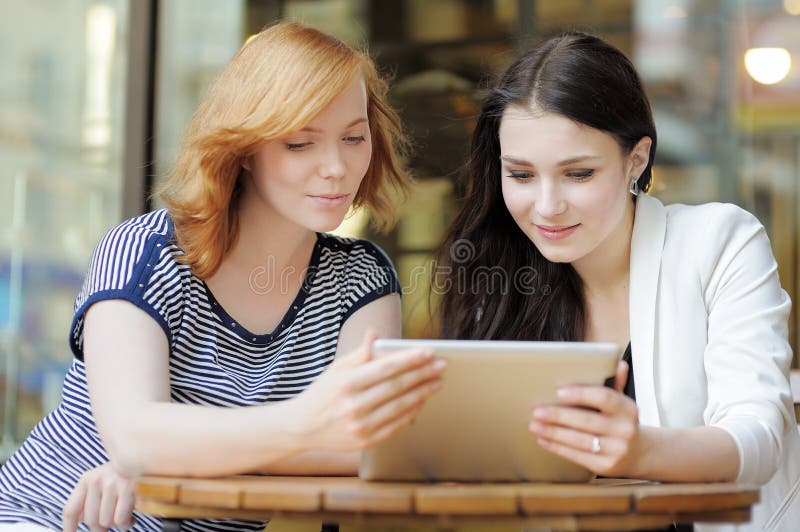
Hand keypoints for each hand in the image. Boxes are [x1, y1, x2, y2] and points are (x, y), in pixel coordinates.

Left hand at [63, 462, 135, 531]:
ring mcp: (112, 484)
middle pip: (90, 520)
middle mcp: (96, 480)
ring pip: (106, 522)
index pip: (71, 510)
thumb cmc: (122, 475)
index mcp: (86, 480)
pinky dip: (126, 523)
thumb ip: (88, 499)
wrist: (144, 456)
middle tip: (111, 522)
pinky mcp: (127, 488)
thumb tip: (79, 520)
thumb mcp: (101, 482)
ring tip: (124, 516)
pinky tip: (131, 516)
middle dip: (101, 527)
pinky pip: (120, 520)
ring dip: (116, 524)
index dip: (69, 527)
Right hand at [289, 330, 445, 450]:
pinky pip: (395, 426)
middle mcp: (353, 406)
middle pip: (397, 387)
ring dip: (422, 393)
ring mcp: (360, 426)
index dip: (410, 359)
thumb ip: (359, 353)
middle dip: (422, 374)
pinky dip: (411, 413)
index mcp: (346, 384)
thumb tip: (375, 334)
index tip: (429, 352)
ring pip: (399, 407)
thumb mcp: (336, 369)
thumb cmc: (322, 393)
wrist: (301, 427)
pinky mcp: (365, 442)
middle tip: (441, 366)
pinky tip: (421, 402)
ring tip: (436, 382)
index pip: (385, 368)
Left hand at [528, 361, 641, 476]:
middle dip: (558, 416)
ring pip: (579, 440)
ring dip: (552, 433)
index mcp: (628, 409)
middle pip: (586, 420)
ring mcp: (617, 450)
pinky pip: (577, 456)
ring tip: (533, 425)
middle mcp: (626, 430)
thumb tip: (618, 363)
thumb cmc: (618, 421)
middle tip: (536, 410)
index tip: (558, 392)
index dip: (580, 394)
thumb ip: (614, 383)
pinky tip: (542, 440)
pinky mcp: (606, 466)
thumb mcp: (619, 402)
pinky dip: (557, 447)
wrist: (638, 453)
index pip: (603, 397)